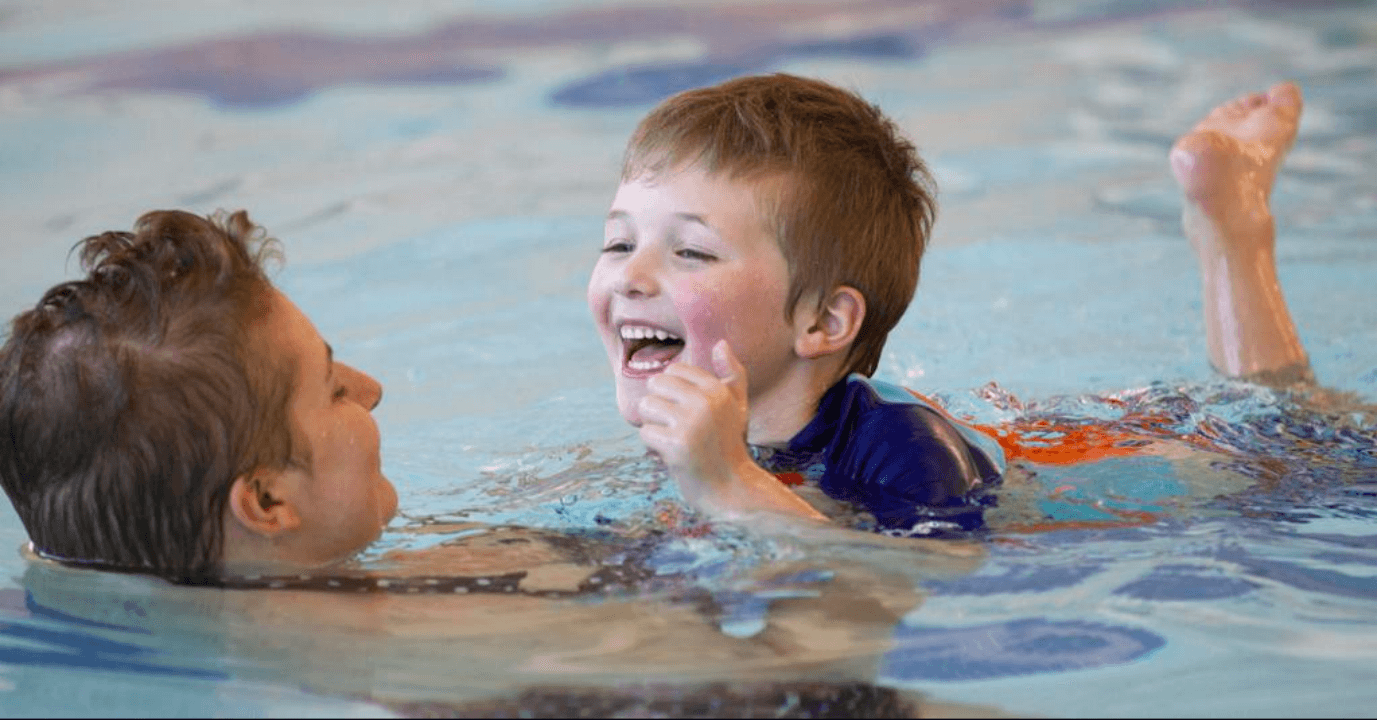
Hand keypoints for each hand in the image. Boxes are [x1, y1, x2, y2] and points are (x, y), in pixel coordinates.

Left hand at [637, 340, 824, 521]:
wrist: (731, 489)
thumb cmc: (729, 446)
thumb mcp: (737, 407)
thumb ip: (733, 375)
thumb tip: (721, 344)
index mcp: (718, 389)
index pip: (673, 370)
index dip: (672, 393)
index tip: (688, 413)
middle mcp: (706, 402)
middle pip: (655, 384)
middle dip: (659, 407)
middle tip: (678, 428)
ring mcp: (691, 424)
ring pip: (646, 407)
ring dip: (654, 426)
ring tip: (675, 440)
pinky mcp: (676, 446)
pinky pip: (645, 433)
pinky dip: (653, 447)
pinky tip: (672, 455)